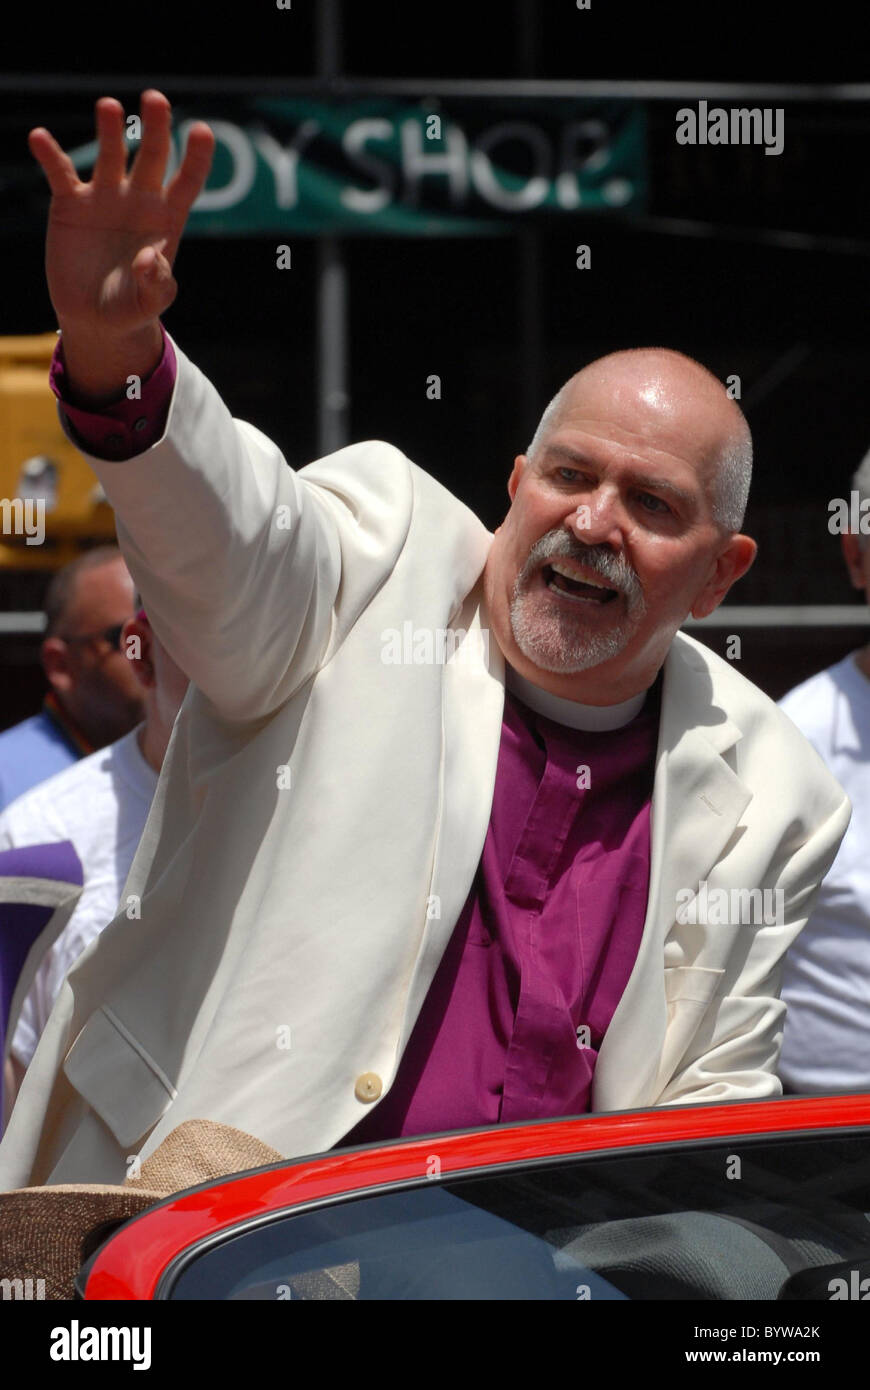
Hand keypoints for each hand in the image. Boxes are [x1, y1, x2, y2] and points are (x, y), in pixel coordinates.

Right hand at [29, 90, 213, 396]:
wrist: (96, 318)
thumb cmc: (132, 308)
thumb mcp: (149, 303)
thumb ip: (156, 284)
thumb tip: (149, 259)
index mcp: (166, 220)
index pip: (187, 183)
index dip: (196, 158)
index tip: (203, 131)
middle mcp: (139, 200)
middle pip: (152, 156)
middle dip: (157, 127)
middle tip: (157, 98)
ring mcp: (105, 197)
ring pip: (110, 154)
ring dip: (110, 130)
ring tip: (110, 106)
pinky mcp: (71, 204)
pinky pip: (61, 174)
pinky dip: (50, 155)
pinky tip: (40, 137)